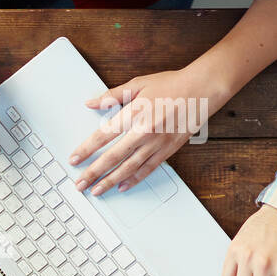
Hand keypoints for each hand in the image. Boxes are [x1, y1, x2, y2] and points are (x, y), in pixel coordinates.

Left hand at [69, 66, 228, 194]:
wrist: (203, 90)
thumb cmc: (171, 85)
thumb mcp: (138, 84)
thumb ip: (112, 96)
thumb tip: (91, 103)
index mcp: (134, 113)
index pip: (103, 135)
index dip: (86, 149)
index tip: (73, 160)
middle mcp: (144, 131)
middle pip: (113, 156)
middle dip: (93, 172)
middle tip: (79, 184)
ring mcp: (157, 143)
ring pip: (129, 167)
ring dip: (110, 181)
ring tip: (96, 190)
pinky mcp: (168, 150)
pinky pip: (148, 168)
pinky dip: (134, 179)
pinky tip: (121, 187)